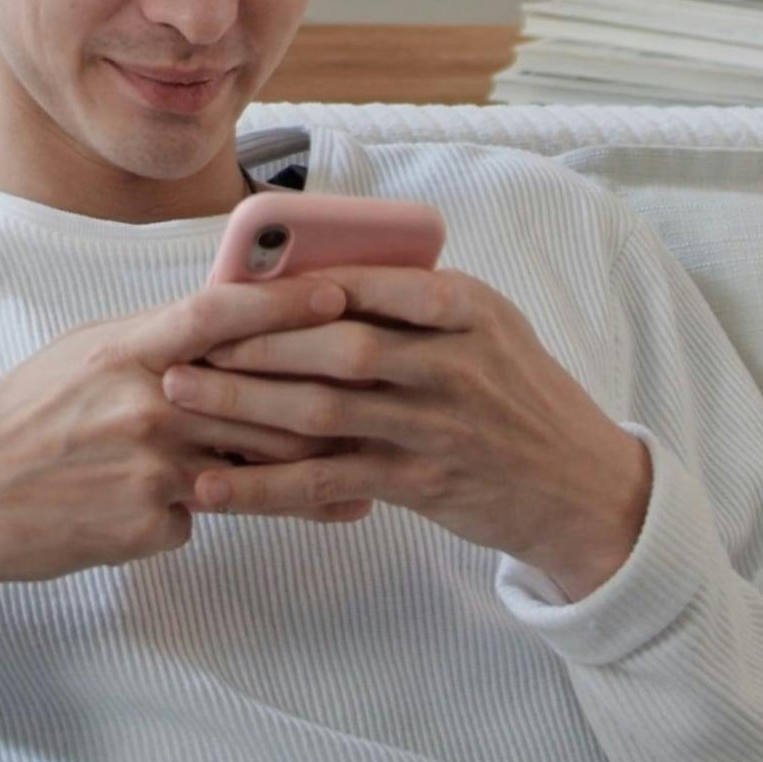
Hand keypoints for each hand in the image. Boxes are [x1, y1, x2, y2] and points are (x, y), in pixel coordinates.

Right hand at [0, 273, 359, 647]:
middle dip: (323, 396)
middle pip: (258, 395)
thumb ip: (152, 344)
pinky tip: (226, 519)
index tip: (343, 290)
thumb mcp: (80, 358)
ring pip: (253, 464)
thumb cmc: (22, 419)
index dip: (286, 300)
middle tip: (384, 388)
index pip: (219, 312)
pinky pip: (209, 514)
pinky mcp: (150, 525)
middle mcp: (144, 403)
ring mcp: (151, 468)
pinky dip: (219, 513)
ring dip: (309, 471)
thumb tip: (220, 325)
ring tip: (363, 473)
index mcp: (125, 349)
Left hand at [162, 265, 653, 600]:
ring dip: (244, 406)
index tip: (231, 288)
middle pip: (335, 348)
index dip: (293, 289)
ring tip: (180, 397)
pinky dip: (266, 486)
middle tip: (183, 342)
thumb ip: (412, 302)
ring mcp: (438, 428)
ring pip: (324, 413)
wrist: (582, 486)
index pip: (367, 285)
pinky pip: (330, 483)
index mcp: (466, 306)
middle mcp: (454, 363)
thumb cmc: (516, 391)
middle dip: (252, 345)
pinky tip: (215, 486)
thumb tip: (308, 275)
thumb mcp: (487, 325)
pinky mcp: (421, 485)